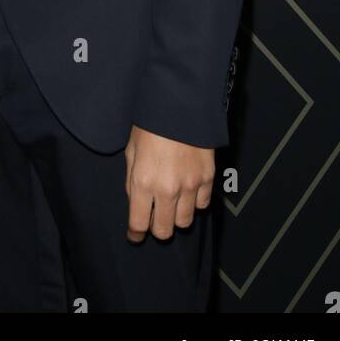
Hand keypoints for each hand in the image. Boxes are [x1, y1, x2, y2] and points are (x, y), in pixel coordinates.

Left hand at [124, 125, 213, 241]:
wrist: (180, 104)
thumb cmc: (150, 125)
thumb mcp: (131, 150)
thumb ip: (132, 179)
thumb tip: (136, 201)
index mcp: (143, 181)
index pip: (139, 224)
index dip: (135, 233)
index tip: (135, 235)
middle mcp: (167, 189)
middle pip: (163, 230)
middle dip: (156, 227)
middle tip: (154, 218)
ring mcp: (190, 185)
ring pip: (185, 222)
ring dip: (176, 217)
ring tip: (172, 203)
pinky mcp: (208, 178)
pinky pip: (202, 204)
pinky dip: (195, 202)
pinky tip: (188, 191)